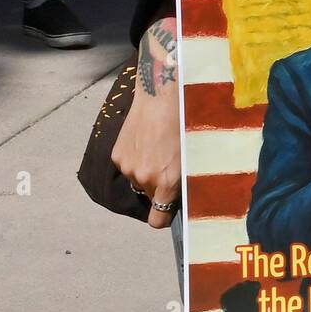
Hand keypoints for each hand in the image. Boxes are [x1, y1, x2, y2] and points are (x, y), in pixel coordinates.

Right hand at [111, 18, 180, 228]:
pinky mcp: (117, 153)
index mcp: (166, 181)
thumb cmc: (188, 119)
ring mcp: (128, 166)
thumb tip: (184, 194)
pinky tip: (147, 138)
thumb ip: (186, 178)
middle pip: (151, 196)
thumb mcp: (194, 152)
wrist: (162, 91)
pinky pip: (128, 165)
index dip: (165, 217)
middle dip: (160, 186)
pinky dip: (136, 157)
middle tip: (172, 162)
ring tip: (159, 145)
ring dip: (147, 170)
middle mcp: (144, 178)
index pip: (158, 220)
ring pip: (138, 179)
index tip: (170, 209)